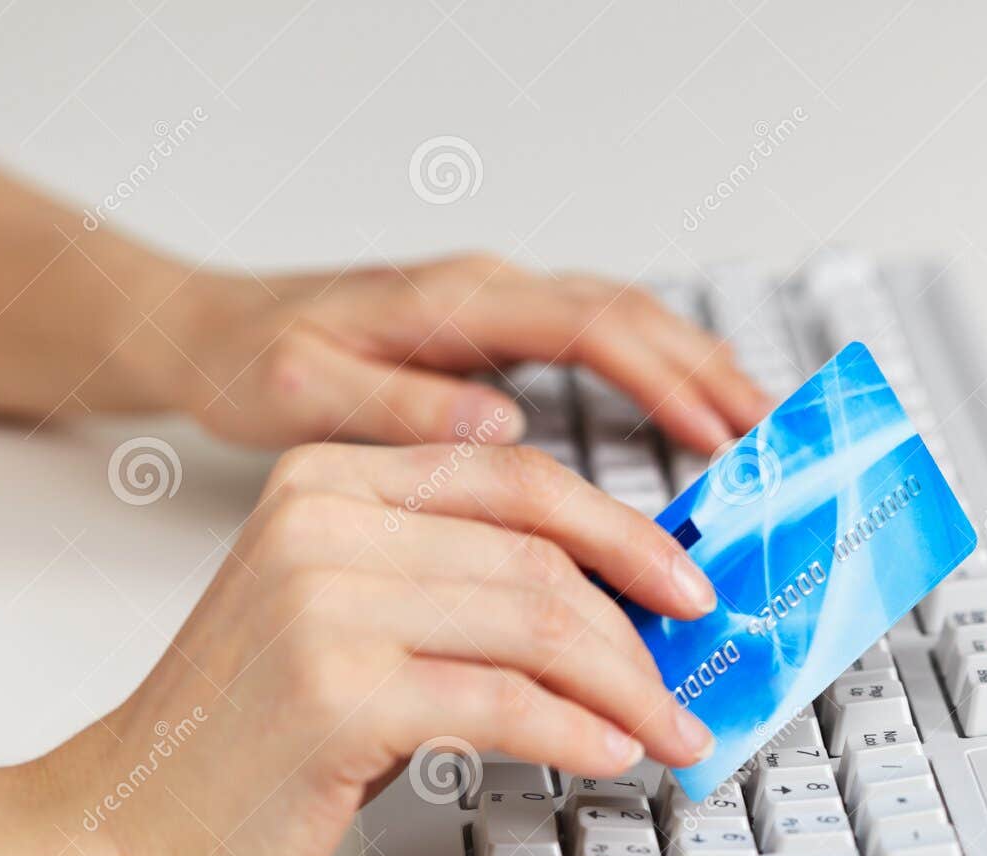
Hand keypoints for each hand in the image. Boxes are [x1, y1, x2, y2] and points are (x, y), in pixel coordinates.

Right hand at [55, 442, 718, 855]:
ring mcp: (322, 603)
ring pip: (537, 624)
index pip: (515, 479)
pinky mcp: (334, 693)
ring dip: (625, 689)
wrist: (125, 834)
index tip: (681, 585)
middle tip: (681, 686)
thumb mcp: (344, 627)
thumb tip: (597, 609)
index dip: (622, 532)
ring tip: (663, 732)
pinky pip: (503, 701)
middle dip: (636, 631)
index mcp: (326, 484)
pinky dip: (576, 732)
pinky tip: (607, 754)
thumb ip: (450, 589)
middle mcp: (321, 523)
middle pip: (538, 555)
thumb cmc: (243, 741)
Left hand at [171, 254, 773, 452]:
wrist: (210, 330)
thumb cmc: (248, 360)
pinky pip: (599, 339)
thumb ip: (398, 406)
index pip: (587, 327)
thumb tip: (500, 428)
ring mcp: (493, 306)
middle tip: (776, 432)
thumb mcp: (300, 394)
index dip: (660, 380)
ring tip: (758, 422)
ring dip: (694, 366)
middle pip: (629, 313)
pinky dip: (655, 371)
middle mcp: (485, 291)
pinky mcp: (492, 330)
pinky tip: (684, 411)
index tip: (716, 434)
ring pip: (623, 320)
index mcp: (451, 301)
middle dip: (709, 369)